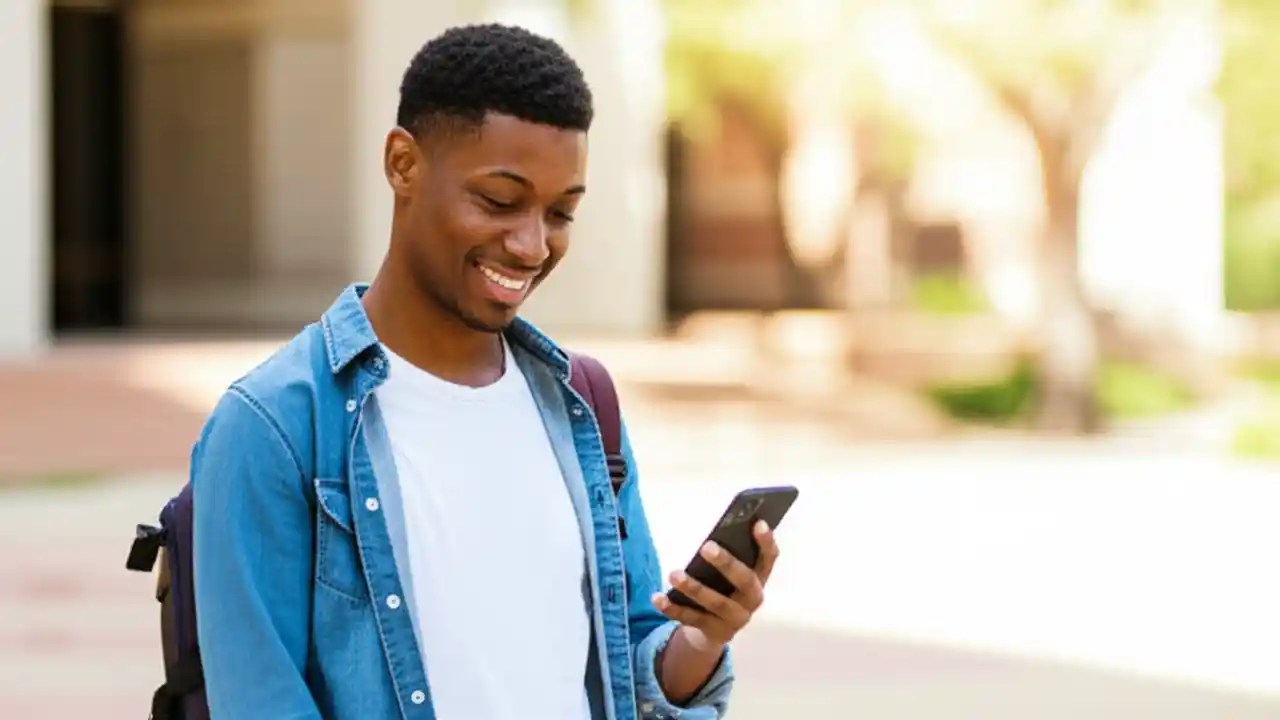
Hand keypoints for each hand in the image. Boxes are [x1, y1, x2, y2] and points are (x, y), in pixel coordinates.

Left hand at [651, 520, 779, 648]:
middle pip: (744, 581)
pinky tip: (657, 598)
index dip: (766, 542)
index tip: (758, 523)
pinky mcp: (715, 632)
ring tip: (674, 574)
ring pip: (716, 602)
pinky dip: (673, 608)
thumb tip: (712, 536)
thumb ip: (728, 556)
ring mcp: (735, 619)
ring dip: (694, 588)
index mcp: (759, 578)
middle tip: (706, 546)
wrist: (714, 628)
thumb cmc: (722, 588)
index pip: (769, 558)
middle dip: (726, 563)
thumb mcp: (728, 573)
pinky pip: (692, 619)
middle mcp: (753, 599)